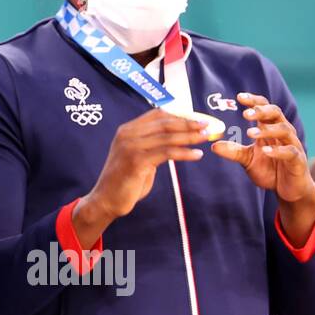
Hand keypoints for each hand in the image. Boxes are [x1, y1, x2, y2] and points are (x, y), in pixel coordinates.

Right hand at [74, 109, 210, 246]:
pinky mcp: (136, 161)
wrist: (106, 199)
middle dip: (189, 123)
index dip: (180, 115)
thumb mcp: (138, 156)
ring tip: (205, 138)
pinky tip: (197, 155)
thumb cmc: (125, 179)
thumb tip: (176, 138)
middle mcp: (127, 134)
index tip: (198, 118)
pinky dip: (184, 153)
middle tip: (208, 126)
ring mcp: (131, 146)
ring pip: (167, 137)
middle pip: (164, 123)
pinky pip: (166, 153)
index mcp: (127, 130)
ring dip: (190, 136)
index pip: (157, 114)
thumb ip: (152, 145)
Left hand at [211, 92, 314, 238]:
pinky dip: (277, 150)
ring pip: (284, 130)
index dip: (254, 101)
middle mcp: (283, 133)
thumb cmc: (270, 170)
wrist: (288, 189)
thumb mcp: (248, 160)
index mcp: (270, 128)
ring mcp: (292, 145)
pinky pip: (290, 151)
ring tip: (250, 132)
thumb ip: (233, 151)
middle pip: (276, 113)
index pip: (264, 108)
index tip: (239, 97)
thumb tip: (213, 146)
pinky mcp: (298, 160)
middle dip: (261, 111)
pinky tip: (265, 151)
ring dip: (267, 130)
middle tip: (245, 114)